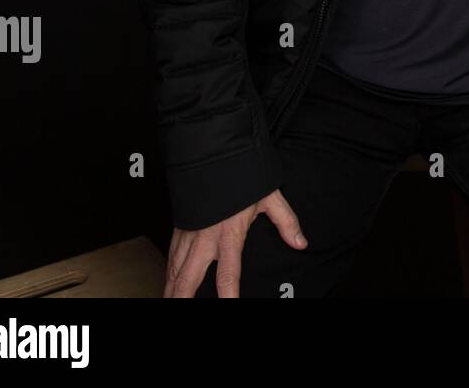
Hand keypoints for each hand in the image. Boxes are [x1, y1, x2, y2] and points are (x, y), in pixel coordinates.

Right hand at [164, 188, 306, 297]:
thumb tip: (301, 243)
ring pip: (175, 271)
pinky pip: (170, 257)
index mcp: (229, 234)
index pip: (229, 273)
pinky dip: (167, 274)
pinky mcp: (179, 228)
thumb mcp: (270, 197)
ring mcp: (188, 234)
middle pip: (189, 279)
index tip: (231, 306)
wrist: (213, 155)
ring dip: (172, 291)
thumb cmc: (242, 175)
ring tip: (170, 303)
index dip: (229, 295)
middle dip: (184, 299)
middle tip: (183, 311)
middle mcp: (205, 239)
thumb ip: (286, 222)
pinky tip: (168, 285)